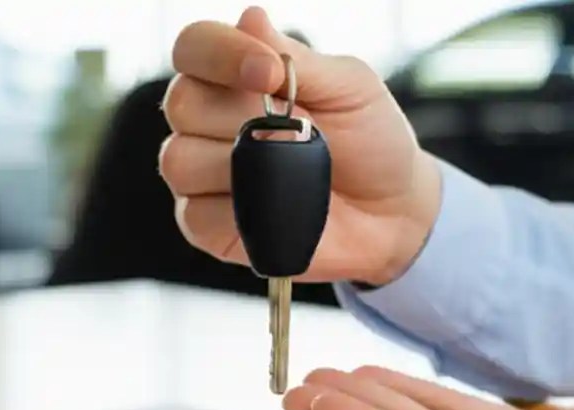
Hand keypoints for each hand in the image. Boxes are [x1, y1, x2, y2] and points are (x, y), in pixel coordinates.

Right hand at [161, 6, 440, 286]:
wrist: (392, 211)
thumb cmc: (369, 141)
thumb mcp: (348, 87)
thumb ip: (296, 59)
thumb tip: (250, 19)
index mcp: (235, 75)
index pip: (193, 47)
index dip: (220, 54)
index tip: (268, 73)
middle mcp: (208, 121)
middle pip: (181, 103)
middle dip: (240, 116)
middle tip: (297, 132)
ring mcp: (202, 175)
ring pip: (180, 161)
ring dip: (245, 167)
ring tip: (293, 172)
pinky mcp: (207, 226)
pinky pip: (198, 216)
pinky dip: (244, 211)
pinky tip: (279, 207)